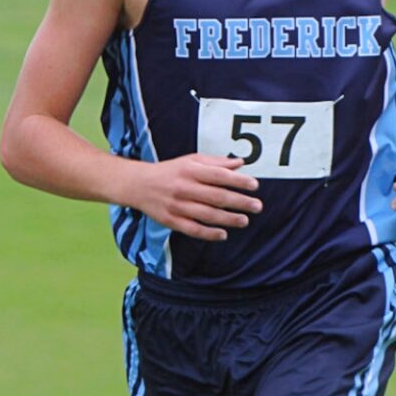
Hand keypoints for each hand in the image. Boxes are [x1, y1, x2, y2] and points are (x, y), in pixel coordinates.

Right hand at [128, 153, 263, 241]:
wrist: (138, 185)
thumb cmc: (170, 171)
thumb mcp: (191, 160)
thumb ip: (216, 162)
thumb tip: (240, 163)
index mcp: (190, 170)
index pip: (219, 176)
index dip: (238, 181)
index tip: (254, 185)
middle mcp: (184, 187)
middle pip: (216, 197)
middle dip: (239, 202)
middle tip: (257, 206)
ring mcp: (177, 205)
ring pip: (207, 215)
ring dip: (228, 219)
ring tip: (244, 221)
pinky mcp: (171, 220)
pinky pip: (192, 229)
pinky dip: (209, 233)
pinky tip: (223, 234)